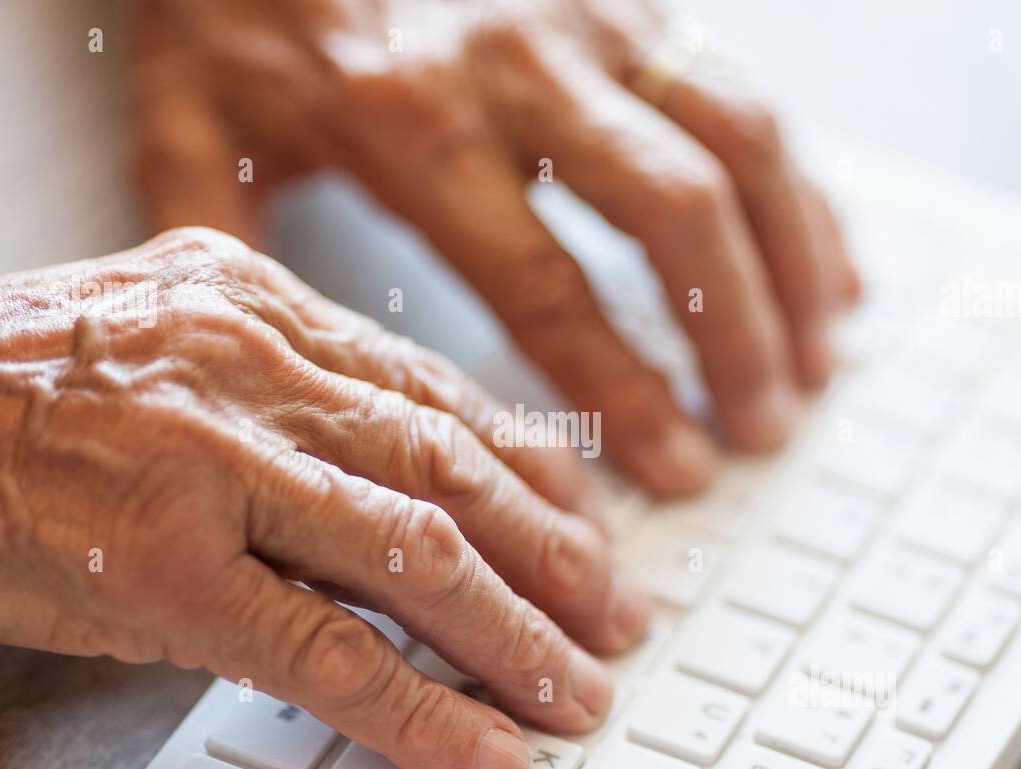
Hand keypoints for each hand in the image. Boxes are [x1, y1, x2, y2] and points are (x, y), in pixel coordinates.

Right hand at [0, 227, 649, 768]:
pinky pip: (329, 649)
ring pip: (419, 551)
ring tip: (576, 687)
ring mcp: (209, 461)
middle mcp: (246, 364)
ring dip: (517, 631)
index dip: (529, 466)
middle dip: (552, 551)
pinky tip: (482, 742)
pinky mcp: (164, 567)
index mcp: (248, 302)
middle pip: (451, 466)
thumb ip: (270, 397)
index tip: (586, 521)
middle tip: (612, 612)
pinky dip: (422, 704)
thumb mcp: (150, 351)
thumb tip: (380, 479)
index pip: (432, 388)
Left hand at [132, 0, 859, 494]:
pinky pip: (743, 90)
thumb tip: (257, 376)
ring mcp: (589, 20)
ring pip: (739, 144)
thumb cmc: (234, 0)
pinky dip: (800, 186)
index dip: (625, 387)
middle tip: (761, 432)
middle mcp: (521, 65)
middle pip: (673, 213)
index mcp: (414, 121)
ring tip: (816, 367)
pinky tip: (829, 265)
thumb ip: (223, 243)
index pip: (548, 282)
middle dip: (733, 336)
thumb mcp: (191, 117)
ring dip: (791, 264)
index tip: (678, 469)